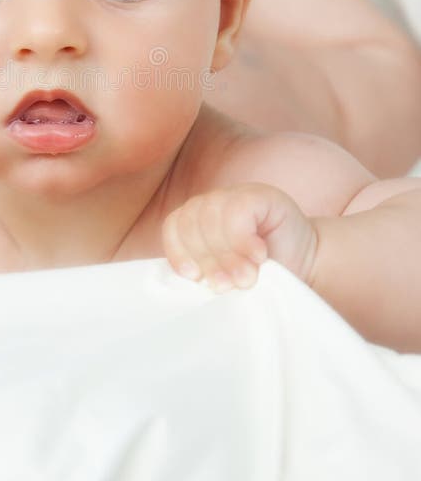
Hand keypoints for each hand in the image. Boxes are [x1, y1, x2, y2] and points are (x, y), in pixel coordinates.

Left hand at [162, 183, 316, 291]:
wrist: (307, 264)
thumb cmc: (263, 275)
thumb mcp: (228, 275)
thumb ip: (208, 271)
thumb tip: (197, 280)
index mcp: (197, 222)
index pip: (173, 226)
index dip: (179, 252)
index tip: (194, 277)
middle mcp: (213, 204)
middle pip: (190, 223)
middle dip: (207, 260)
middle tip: (228, 285)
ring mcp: (236, 195)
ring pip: (211, 216)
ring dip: (227, 254)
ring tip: (246, 277)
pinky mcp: (260, 195)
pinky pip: (239, 211)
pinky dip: (244, 239)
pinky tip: (259, 256)